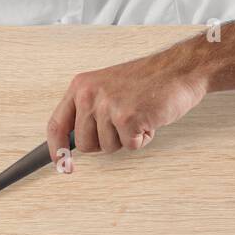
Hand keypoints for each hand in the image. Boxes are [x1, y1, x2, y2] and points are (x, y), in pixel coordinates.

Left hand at [47, 50, 209, 160]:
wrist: (178, 69)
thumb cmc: (146, 81)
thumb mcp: (106, 88)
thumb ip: (88, 111)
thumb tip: (72, 143)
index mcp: (80, 86)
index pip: (57, 124)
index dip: (57, 149)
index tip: (61, 164)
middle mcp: (89, 94)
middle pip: (84, 144)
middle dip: (105, 142)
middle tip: (123, 124)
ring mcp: (107, 106)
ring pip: (107, 147)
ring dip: (126, 138)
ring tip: (138, 115)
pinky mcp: (126, 117)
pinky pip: (129, 146)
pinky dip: (142, 138)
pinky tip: (148, 118)